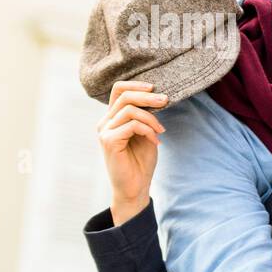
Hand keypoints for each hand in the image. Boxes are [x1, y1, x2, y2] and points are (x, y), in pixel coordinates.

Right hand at [97, 81, 167, 224]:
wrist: (135, 187)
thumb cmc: (141, 161)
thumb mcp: (147, 134)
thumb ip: (146, 117)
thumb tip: (157, 98)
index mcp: (112, 118)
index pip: (118, 90)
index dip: (136, 84)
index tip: (155, 87)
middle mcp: (105, 122)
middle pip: (125, 96)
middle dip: (149, 97)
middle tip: (166, 101)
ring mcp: (105, 131)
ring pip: (130, 110)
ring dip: (151, 118)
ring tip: (161, 131)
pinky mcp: (109, 141)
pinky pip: (132, 125)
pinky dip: (148, 131)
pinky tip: (155, 141)